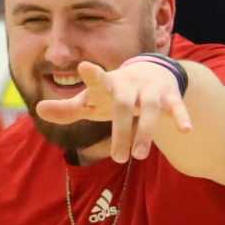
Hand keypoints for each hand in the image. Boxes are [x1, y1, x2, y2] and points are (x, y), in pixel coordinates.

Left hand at [33, 57, 191, 162]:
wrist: (149, 72)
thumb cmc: (112, 92)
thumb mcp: (91, 100)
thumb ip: (68, 109)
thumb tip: (38, 110)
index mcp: (106, 84)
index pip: (97, 80)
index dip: (91, 75)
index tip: (84, 66)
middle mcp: (128, 84)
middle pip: (121, 105)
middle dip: (120, 130)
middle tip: (119, 158)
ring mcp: (149, 89)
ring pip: (148, 108)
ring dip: (145, 131)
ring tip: (140, 155)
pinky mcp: (169, 95)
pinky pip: (176, 106)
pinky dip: (181, 116)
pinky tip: (186, 130)